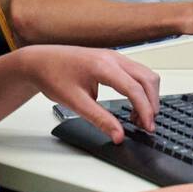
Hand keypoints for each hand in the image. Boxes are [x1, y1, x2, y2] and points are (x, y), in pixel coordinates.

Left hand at [20, 45, 159, 141]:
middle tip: (147, 125)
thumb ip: (100, 119)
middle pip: (147, 79)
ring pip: (145, 74)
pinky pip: (137, 72)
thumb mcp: (75, 103)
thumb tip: (118, 135)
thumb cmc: (54, 76)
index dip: (145, 110)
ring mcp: (115, 56)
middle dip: (152, 103)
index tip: (148, 127)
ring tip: (139, 117)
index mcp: (103, 66)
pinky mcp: (113, 59)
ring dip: (148, 95)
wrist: (40, 61)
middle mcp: (113, 57)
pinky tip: (132, 104)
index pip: (134, 89)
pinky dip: (141, 89)